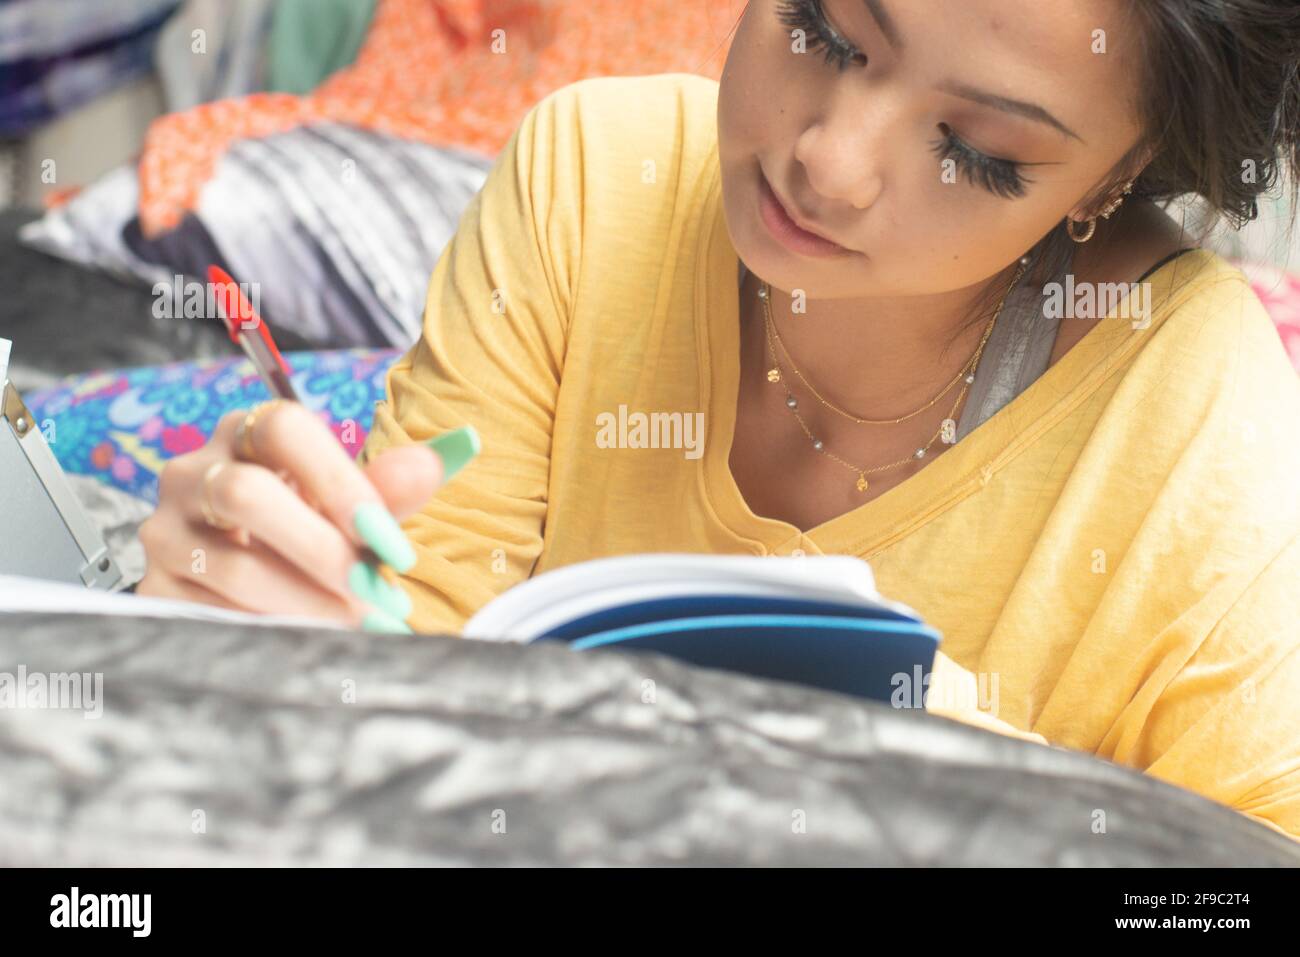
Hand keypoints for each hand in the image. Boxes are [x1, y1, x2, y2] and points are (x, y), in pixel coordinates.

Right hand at [136, 401, 473, 631]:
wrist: (247, 581)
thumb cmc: (308, 528)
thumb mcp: (354, 508)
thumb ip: (395, 485)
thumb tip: (457, 449)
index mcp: (246, 434)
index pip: (282, 427)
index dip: (339, 481)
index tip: (389, 539)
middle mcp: (192, 472)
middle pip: (246, 494)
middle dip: (322, 550)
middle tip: (376, 592)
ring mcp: (165, 530)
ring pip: (233, 565)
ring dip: (307, 602)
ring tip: (358, 623)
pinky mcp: (156, 588)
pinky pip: (211, 613)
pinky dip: (272, 629)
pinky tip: (312, 638)